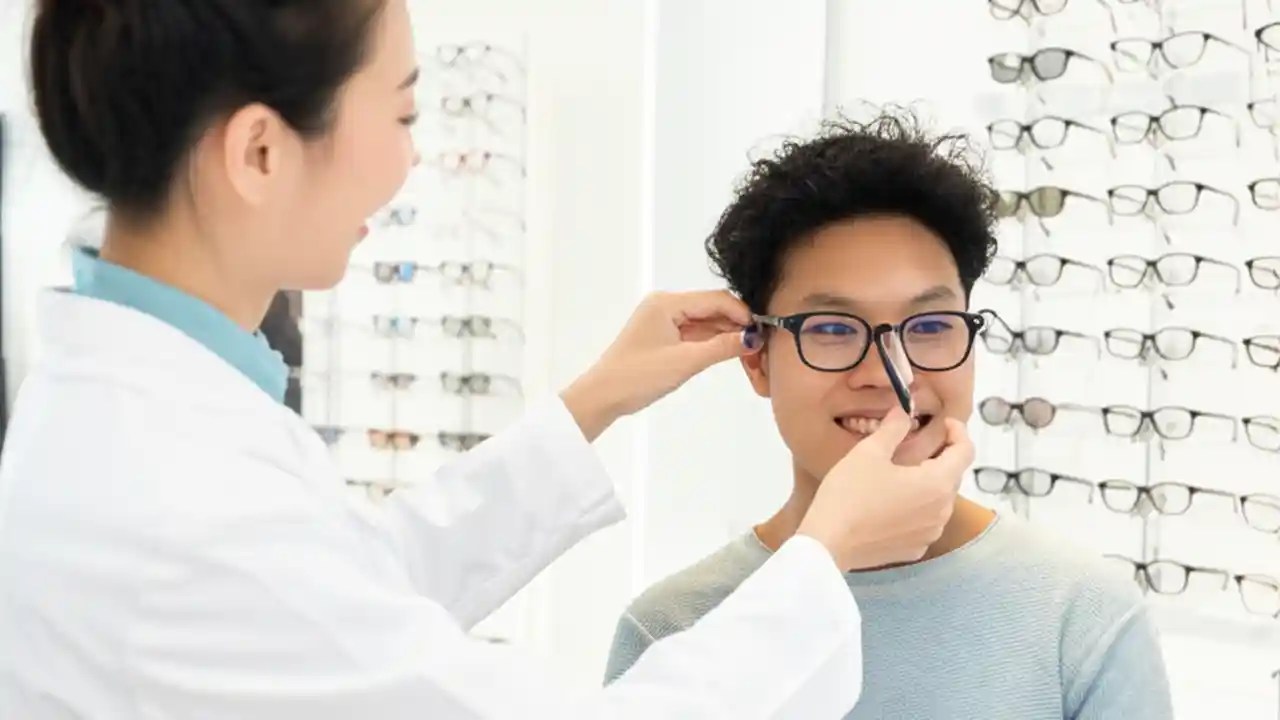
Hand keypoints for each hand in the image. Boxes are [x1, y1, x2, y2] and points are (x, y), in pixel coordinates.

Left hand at [561, 290, 755, 440]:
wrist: (602, 397)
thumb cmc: (638, 376)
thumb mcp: (685, 362)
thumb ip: (722, 347)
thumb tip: (754, 338)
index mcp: (666, 302)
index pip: (715, 299)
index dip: (742, 313)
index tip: (764, 330)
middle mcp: (665, 305)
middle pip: (711, 308)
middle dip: (737, 324)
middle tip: (763, 343)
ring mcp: (663, 321)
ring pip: (705, 322)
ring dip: (726, 334)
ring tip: (752, 350)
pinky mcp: (662, 337)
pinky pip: (694, 333)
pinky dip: (712, 342)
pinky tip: (731, 351)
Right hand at [796, 407, 973, 570]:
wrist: (827, 542)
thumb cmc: (849, 494)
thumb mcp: (869, 452)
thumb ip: (894, 428)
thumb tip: (904, 412)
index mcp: (937, 483)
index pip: (965, 452)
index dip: (959, 432)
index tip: (945, 423)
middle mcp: (942, 511)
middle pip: (953, 476)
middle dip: (940, 458)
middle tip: (916, 445)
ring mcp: (930, 533)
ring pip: (939, 500)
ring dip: (928, 484)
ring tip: (901, 475)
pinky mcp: (914, 549)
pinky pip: (925, 522)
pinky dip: (916, 509)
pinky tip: (892, 504)